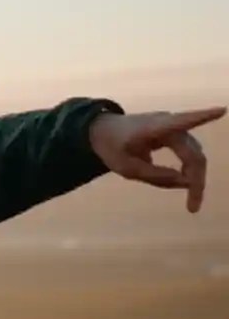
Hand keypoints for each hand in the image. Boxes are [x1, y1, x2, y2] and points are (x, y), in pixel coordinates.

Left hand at [88, 106, 225, 212]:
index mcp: (153, 128)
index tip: (221, 110)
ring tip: (191, 202)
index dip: (203, 116)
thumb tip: (187, 182)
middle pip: (193, 154)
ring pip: (194, 155)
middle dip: (196, 180)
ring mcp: (173, 128)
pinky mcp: (175, 135)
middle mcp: (168, 124)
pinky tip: (190, 187)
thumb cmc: (111, 147)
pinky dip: (190, 171)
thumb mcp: (127, 168)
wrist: (102, 132)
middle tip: (193, 208)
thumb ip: (156, 176)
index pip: (181, 121)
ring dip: (195, 178)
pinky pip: (188, 154)